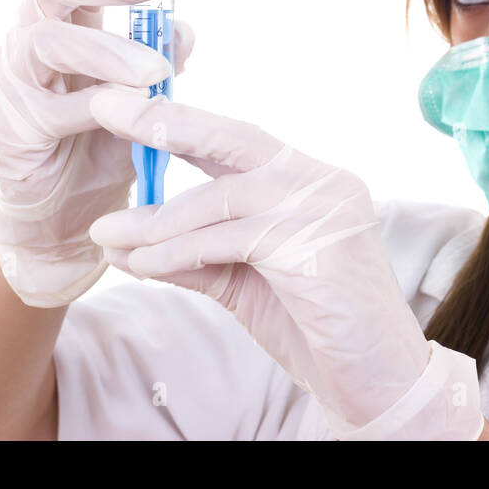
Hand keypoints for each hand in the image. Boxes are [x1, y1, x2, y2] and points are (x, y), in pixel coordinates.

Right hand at [0, 0, 195, 307]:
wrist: (66, 219)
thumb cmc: (104, 143)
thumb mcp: (143, 96)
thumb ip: (158, 60)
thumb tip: (185, 30)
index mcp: (69, 21)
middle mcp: (34, 39)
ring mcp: (18, 82)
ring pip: (48, 42)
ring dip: (106, 51)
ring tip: (153, 70)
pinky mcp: (14, 129)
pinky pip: (51, 109)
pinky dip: (94, 107)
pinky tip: (127, 111)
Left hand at [86, 88, 483, 439]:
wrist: (381, 380)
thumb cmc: (316, 329)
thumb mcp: (242, 282)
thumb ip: (193, 256)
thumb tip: (121, 241)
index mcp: (308, 180)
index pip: (236, 140)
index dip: (179, 122)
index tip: (126, 108)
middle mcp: (321, 181)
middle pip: (234, 137)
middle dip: (167, 121)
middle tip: (107, 108)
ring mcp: (325, 208)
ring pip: (223, 196)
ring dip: (157, 218)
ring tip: (107, 233)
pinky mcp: (319, 244)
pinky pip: (231, 238)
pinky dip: (179, 250)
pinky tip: (142, 263)